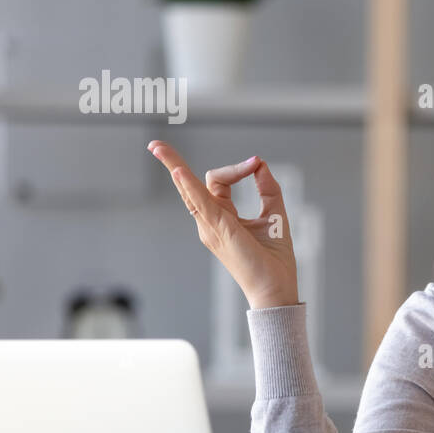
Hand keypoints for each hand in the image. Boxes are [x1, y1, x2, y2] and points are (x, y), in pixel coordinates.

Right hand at [147, 140, 299, 309]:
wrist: (276, 288)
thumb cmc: (274, 259)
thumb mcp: (274, 214)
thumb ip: (268, 188)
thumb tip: (260, 163)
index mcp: (221, 217)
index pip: (217, 182)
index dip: (236, 169)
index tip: (256, 164)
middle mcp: (210, 222)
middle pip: (192, 184)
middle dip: (174, 162)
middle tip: (157, 144)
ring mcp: (210, 227)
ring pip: (189, 191)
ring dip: (174, 166)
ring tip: (157, 147)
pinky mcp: (219, 230)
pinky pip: (201, 204)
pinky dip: (190, 187)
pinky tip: (179, 172)